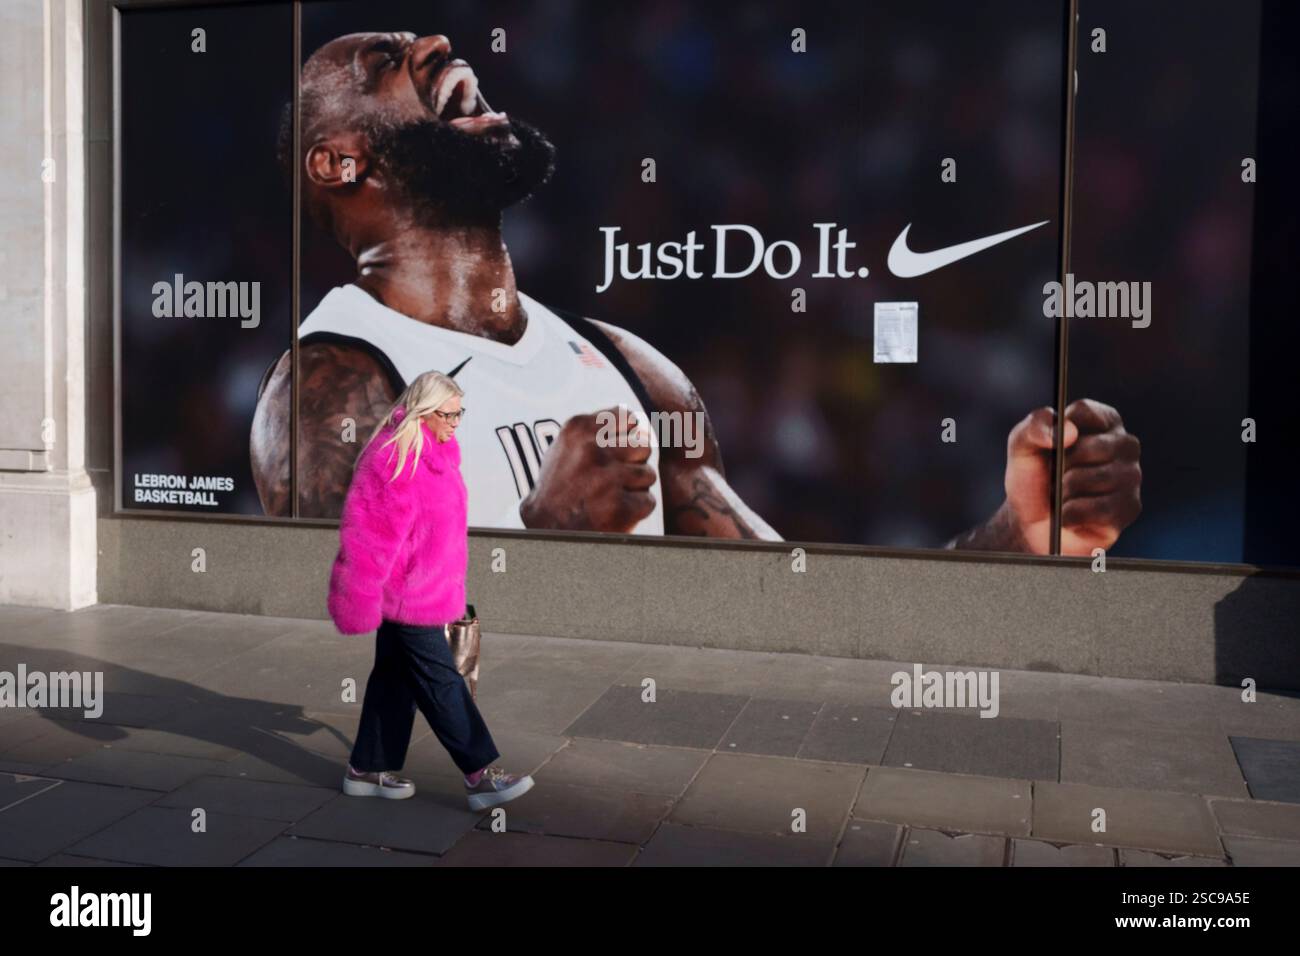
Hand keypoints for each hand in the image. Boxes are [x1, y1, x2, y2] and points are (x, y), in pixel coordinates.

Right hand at [519, 406, 657, 531]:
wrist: (544, 528)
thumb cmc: (559, 486)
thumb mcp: (567, 445)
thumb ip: (597, 428)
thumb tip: (636, 418)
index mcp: (578, 429)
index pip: (629, 417)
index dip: (627, 436)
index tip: (616, 451)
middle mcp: (592, 450)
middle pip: (644, 444)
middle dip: (634, 461)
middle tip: (613, 477)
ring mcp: (606, 480)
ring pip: (648, 474)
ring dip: (634, 487)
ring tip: (610, 495)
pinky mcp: (618, 507)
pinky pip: (648, 501)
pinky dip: (636, 510)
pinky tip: (613, 511)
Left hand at [1003, 398, 1141, 554]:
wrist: (1030, 523)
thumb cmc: (1032, 479)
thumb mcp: (1021, 446)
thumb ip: (1035, 426)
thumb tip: (1068, 432)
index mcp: (1103, 421)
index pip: (1084, 411)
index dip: (1059, 431)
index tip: (1050, 445)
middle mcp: (1124, 444)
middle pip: (1090, 447)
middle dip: (1060, 467)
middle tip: (1054, 477)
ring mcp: (1131, 476)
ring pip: (1093, 479)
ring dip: (1064, 493)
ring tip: (1061, 497)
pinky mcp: (1130, 507)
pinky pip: (1100, 509)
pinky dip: (1073, 515)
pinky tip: (1069, 515)